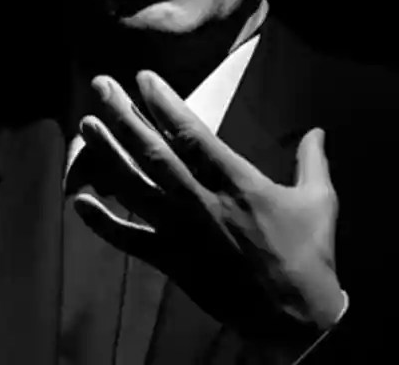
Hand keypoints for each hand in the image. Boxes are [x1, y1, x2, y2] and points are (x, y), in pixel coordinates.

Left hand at [72, 71, 343, 336]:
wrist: (294, 319)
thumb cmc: (309, 257)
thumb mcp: (319, 202)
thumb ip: (313, 161)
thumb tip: (317, 130)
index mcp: (238, 183)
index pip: (192, 135)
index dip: (165, 104)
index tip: (143, 78)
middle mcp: (203, 203)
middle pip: (154, 154)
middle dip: (124, 117)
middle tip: (100, 87)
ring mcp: (183, 234)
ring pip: (136, 189)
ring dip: (107, 156)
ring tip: (86, 126)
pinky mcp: (173, 262)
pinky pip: (130, 239)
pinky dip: (103, 222)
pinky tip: (79, 202)